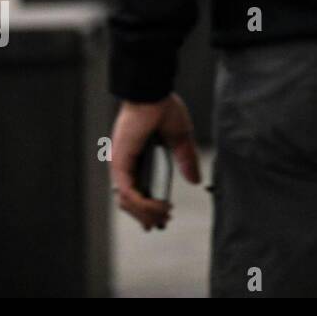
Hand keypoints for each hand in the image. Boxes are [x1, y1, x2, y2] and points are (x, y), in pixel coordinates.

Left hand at [109, 94, 201, 230]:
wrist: (152, 94)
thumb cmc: (163, 109)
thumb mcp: (180, 139)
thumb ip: (186, 160)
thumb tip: (195, 180)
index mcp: (138, 159)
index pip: (137, 192)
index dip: (147, 209)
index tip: (162, 219)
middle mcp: (126, 165)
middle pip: (131, 202)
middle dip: (148, 216)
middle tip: (165, 221)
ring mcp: (121, 166)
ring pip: (127, 202)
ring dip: (146, 213)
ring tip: (164, 215)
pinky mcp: (121, 164)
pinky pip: (128, 193)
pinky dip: (143, 204)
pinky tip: (159, 206)